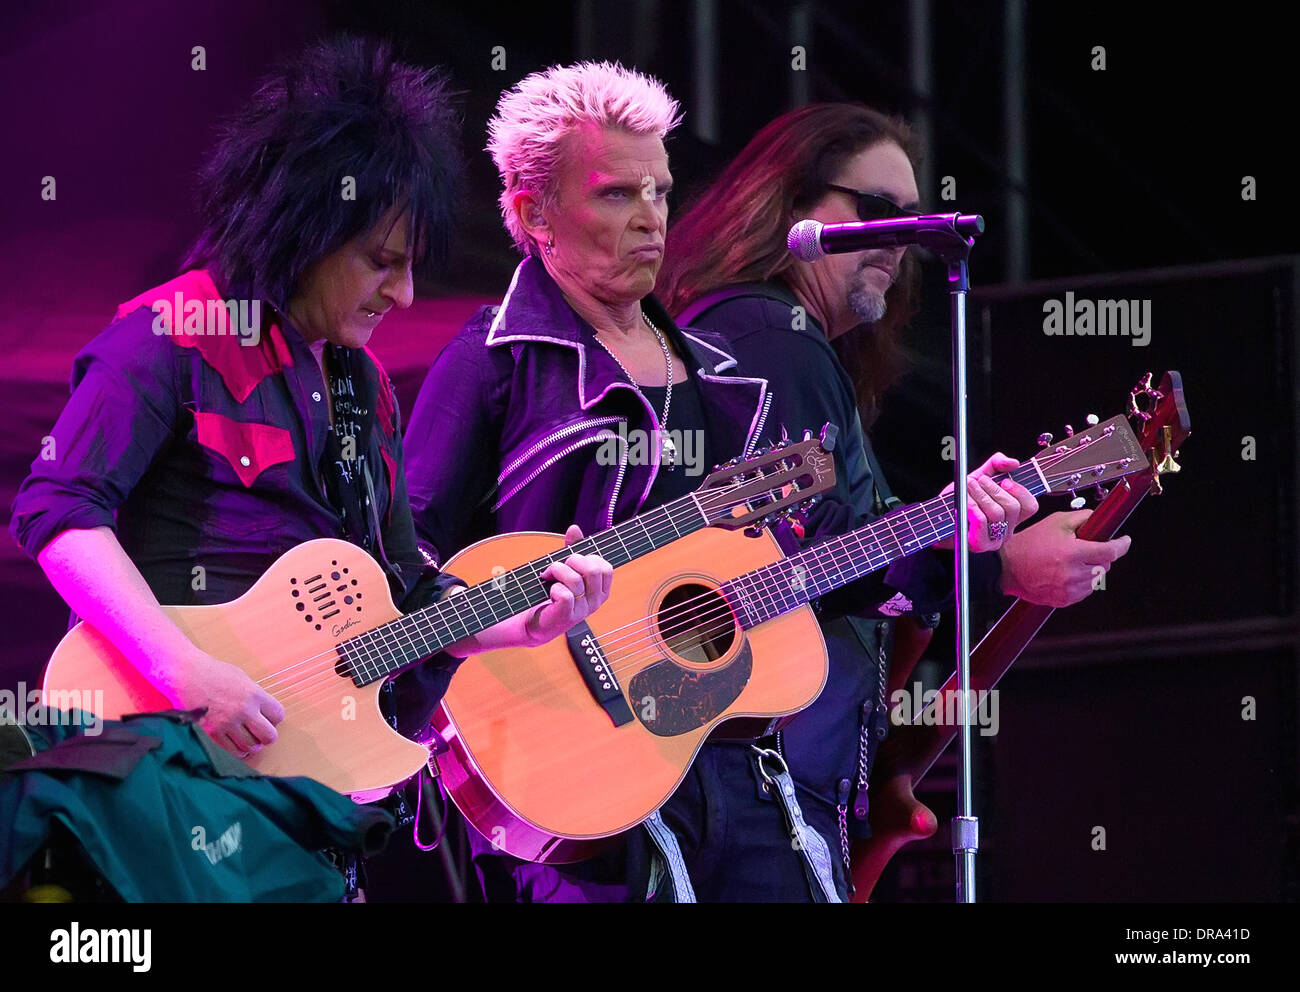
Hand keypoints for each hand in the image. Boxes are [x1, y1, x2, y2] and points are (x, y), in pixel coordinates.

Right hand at [164, 652, 284, 758]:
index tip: (268, 718)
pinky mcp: (212, 733)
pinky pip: (231, 750)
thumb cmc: (213, 673)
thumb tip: (264, 712)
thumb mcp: (241, 678)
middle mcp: (243, 710)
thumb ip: (255, 696)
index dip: (274, 719)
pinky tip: (235, 743)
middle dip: (267, 736)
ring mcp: (227, 723)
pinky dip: (236, 750)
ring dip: (251, 745)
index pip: (278, 715)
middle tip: (260, 733)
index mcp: (254, 695)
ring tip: (246, 738)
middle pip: (269, 736)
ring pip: (250, 747)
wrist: (185, 675)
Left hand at [448, 525, 614, 655]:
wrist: (532, 623)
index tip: (571, 562)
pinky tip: (549, 592)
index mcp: (600, 591)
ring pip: (576, 580)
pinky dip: (553, 588)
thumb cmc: (550, 595)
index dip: (588, 558)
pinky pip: (565, 594)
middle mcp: (595, 602)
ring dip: (557, 572)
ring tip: (547, 576)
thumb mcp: (564, 570)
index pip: (605, 567)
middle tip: (556, 566)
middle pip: (593, 570)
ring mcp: (582, 611)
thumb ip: (572, 549)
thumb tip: (574, 528)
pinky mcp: (567, 617)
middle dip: (572, 561)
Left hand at [936, 453, 1038, 552]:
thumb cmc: (959, 499)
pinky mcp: (980, 545)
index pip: (1030, 507)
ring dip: (980, 494)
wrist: (937, 517)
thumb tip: (1014, 463)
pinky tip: (965, 500)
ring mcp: (995, 540)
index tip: (1004, 481)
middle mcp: (1007, 530)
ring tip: (968, 486)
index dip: (1020, 491)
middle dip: (994, 489)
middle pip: (1012, 507)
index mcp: (1012, 516)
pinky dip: (972, 506)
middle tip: (978, 480)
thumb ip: (996, 465)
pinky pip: (982, 521)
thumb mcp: (978, 476)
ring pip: (997, 513)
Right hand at [998, 510, 1131, 606]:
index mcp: (1072, 553)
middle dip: (1100, 556)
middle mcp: (1073, 574)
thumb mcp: (1055, 522)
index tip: (1125, 541)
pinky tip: (1065, 574)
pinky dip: (1080, 582)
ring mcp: (1069, 590)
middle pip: (1105, 566)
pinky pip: (1084, 592)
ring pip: (1095, 580)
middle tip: (1085, 550)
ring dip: (1090, 570)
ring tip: (1071, 562)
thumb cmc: (1028, 544)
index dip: (1122, 545)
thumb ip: (1081, 518)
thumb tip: (1098, 519)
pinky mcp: (1064, 600)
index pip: (1110, 552)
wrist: (1006, 567)